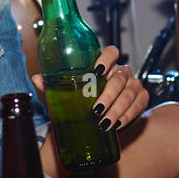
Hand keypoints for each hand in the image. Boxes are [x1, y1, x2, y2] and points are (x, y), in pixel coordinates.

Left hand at [31, 45, 147, 133]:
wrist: (96, 120)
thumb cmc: (82, 101)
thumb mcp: (66, 93)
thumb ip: (53, 85)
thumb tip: (37, 79)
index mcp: (105, 66)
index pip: (112, 52)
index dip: (107, 58)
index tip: (97, 70)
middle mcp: (121, 73)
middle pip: (120, 78)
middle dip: (108, 95)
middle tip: (96, 109)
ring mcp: (133, 85)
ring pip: (130, 93)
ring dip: (117, 110)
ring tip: (104, 123)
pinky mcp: (141, 99)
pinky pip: (139, 105)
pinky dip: (128, 116)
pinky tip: (117, 125)